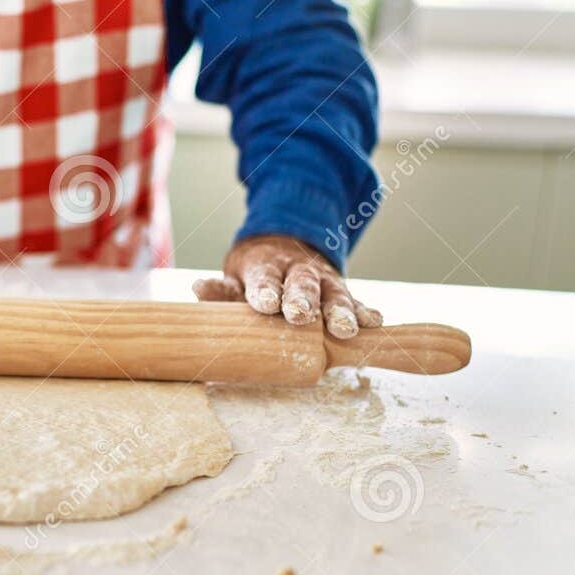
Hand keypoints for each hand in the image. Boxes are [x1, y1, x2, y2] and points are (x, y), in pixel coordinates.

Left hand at [191, 234, 380, 339]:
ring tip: (345, 329)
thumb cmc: (255, 273)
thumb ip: (222, 290)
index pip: (264, 279)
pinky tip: (375, 322)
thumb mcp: (236, 277)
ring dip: (340, 311)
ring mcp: (323, 280)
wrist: (287, 245)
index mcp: (266, 266)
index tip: (266, 305)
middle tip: (301, 316)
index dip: (265, 291)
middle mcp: (298, 270)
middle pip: (302, 284)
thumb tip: (198, 287)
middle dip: (303, 300)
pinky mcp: (341, 292)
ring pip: (333, 293)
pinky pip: (355, 301)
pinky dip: (365, 311)